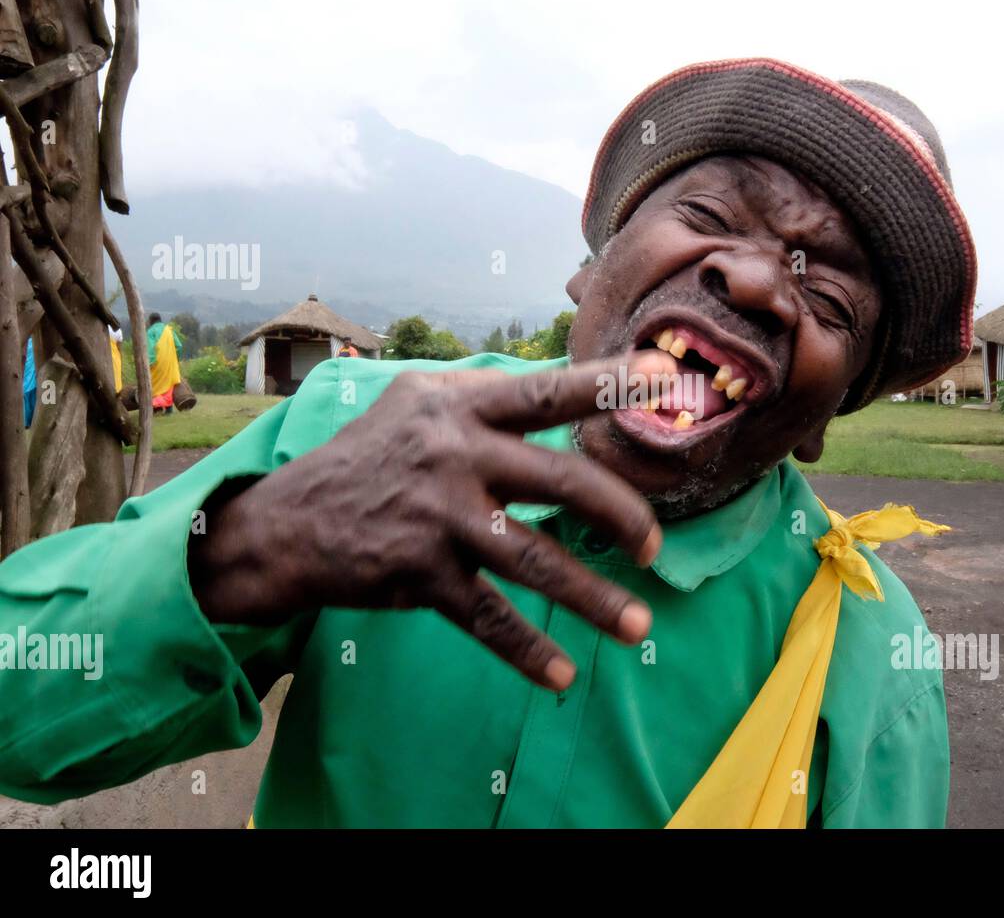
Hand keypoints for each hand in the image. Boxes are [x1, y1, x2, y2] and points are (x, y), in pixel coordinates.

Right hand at [189, 352, 675, 689]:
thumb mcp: (418, 406)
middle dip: (623, 515)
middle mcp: (455, 454)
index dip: (610, 385)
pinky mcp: (420, 572)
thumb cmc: (369, 458)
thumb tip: (562, 389)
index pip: (546, 391)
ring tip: (639, 626)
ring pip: (535, 560)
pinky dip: (525, 650)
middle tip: (654, 546)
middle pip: (564, 481)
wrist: (285, 523)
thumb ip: (485, 399)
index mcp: (460, 407)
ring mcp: (439, 515)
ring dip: (592, 598)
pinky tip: (560, 676)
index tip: (667, 379)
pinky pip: (486, 617)